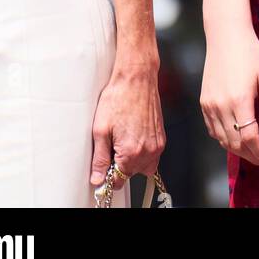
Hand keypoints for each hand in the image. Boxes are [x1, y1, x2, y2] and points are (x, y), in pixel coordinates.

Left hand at [89, 55, 165, 192]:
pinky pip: (152, 155)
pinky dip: (142, 151)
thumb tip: (98, 178)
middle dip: (120, 165)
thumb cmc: (119, 97)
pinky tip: (132, 134)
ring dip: (132, 160)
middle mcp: (149, 151)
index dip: (108, 175)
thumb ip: (100, 159)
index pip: (118, 180)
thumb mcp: (101, 130)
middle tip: (111, 145)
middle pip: (131, 174)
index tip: (103, 166)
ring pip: (143, 166)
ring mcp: (157, 144)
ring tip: (122, 139)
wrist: (137, 77)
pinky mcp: (161, 136)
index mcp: (132, 152)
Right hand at [200, 25, 258, 166]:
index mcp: (240, 100)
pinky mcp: (203, 103)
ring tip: (253, 152)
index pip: (250, 139)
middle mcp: (221, 106)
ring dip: (238, 150)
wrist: (225, 35)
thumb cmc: (250, 53)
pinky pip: (213, 130)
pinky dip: (224, 139)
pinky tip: (236, 138)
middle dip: (252, 156)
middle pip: (236, 143)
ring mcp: (210, 105)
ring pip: (223, 140)